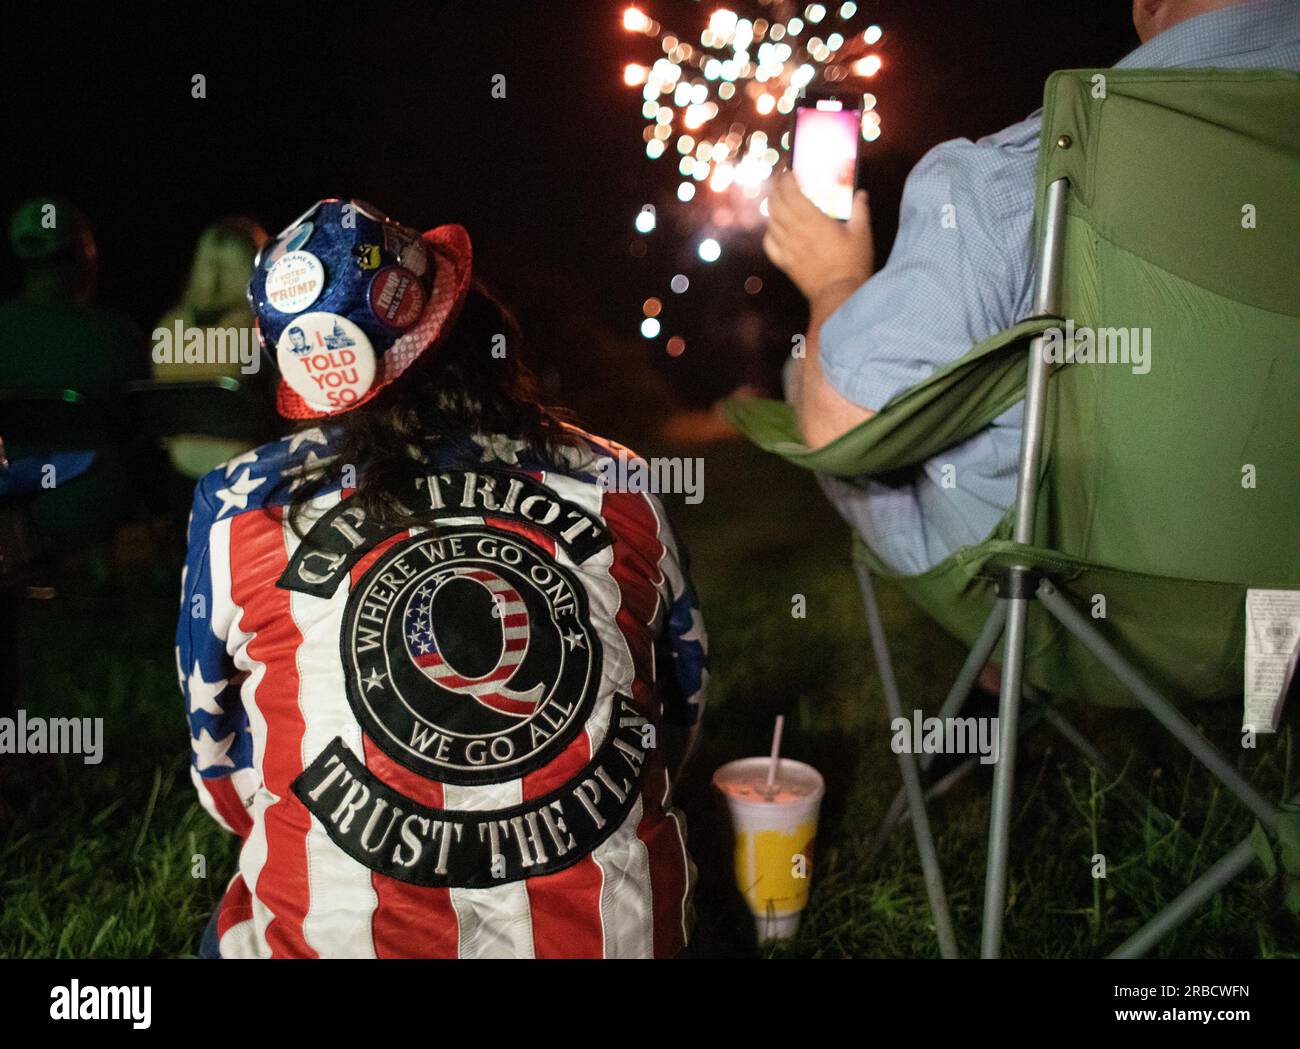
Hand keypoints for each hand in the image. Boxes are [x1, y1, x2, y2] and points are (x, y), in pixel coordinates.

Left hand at [763, 173, 873, 303]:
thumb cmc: (852, 264)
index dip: (786, 180)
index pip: (790, 193)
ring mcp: (787, 249)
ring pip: (770, 222)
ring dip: (772, 208)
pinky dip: (769, 232)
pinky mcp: (785, 263)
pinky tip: (775, 229)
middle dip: (776, 189)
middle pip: (775, 204)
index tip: (789, 172)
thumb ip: (860, 210)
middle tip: (782, 182)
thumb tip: (861, 195)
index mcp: (813, 221)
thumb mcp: (862, 233)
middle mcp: (796, 232)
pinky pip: (769, 244)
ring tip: (779, 201)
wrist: (838, 295)